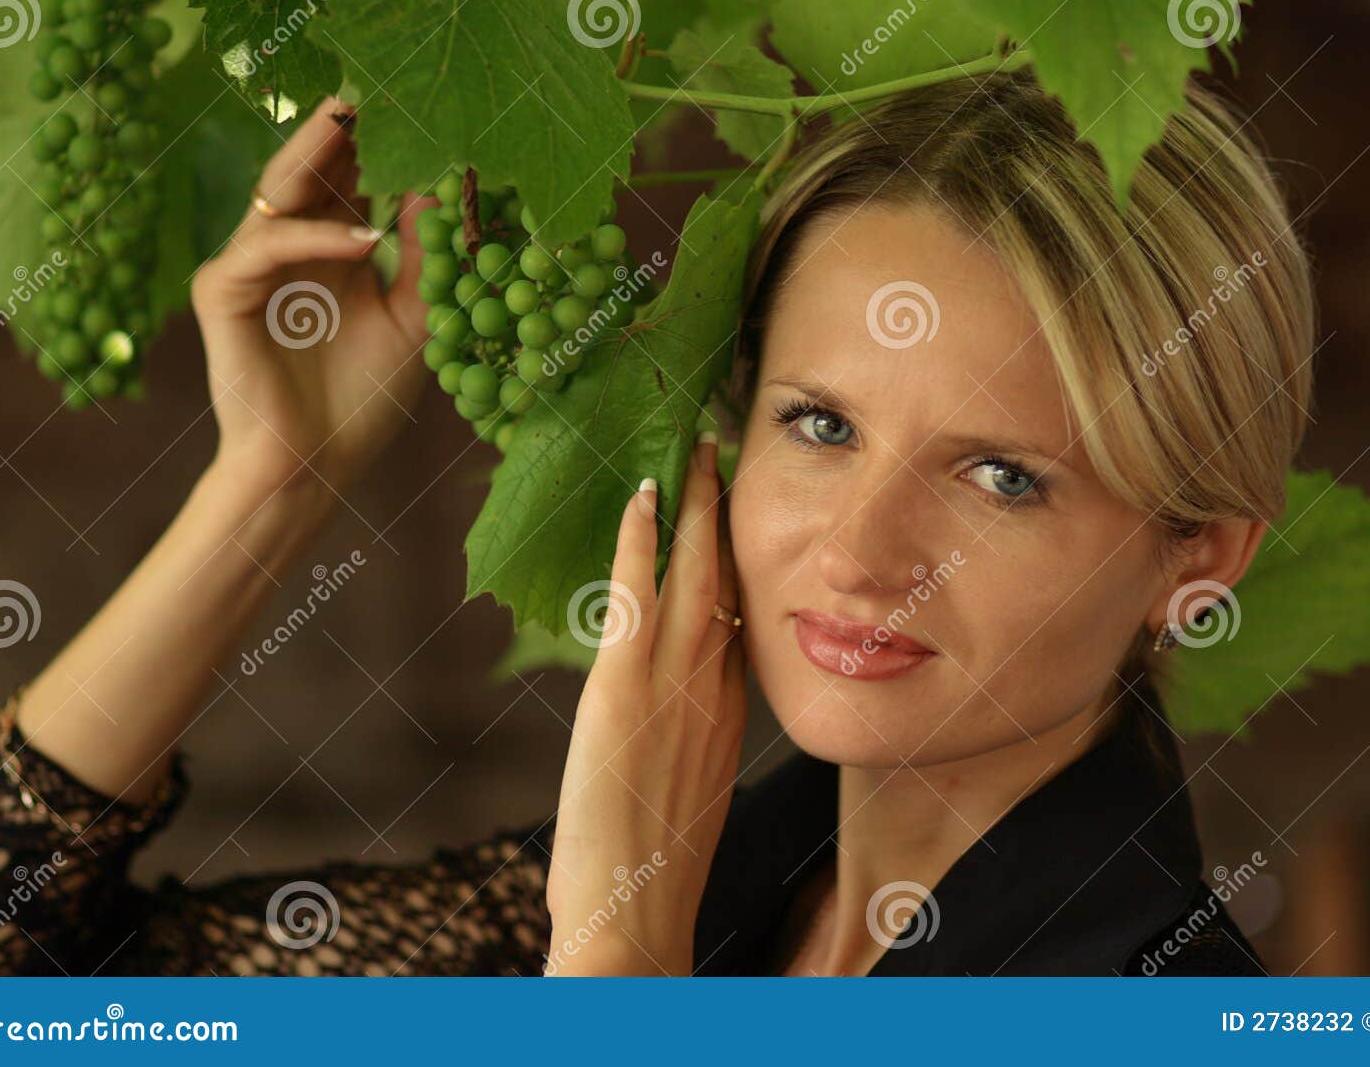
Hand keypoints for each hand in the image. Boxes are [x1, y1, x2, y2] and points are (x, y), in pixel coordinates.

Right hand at [191, 94, 430, 498]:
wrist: (316, 465)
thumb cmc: (364, 400)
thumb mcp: (416, 319)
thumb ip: (427, 257)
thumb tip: (451, 189)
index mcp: (330, 248)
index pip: (352, 177)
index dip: (383, 141)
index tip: (425, 102)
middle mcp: (289, 246)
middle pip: (314, 168)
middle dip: (348, 126)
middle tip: (386, 80)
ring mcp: (250, 264)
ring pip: (282, 190)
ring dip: (322, 153)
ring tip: (362, 117)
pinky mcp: (223, 289)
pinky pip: (270, 247)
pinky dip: (318, 238)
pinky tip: (365, 237)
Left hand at [545, 431, 746, 975]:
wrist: (636, 919)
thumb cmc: (654, 871)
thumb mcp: (691, 796)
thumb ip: (693, 743)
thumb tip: (680, 717)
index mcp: (734, 714)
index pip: (745, 617)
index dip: (742, 560)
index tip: (738, 519)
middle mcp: (717, 689)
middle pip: (734, 580)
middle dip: (731, 512)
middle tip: (727, 453)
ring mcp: (675, 686)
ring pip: (697, 573)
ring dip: (697, 505)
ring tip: (696, 450)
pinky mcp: (624, 690)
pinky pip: (639, 595)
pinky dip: (641, 539)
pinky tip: (643, 495)